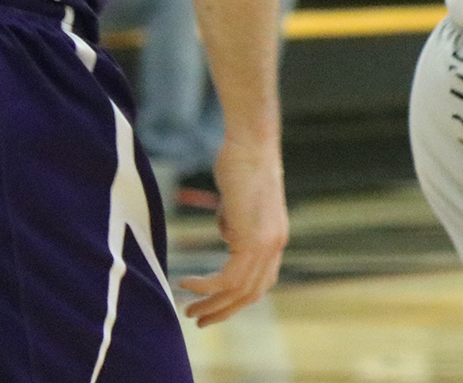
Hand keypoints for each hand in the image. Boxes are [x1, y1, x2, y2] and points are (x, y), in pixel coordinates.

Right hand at [176, 138, 287, 326]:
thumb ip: (234, 224)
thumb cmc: (240, 164)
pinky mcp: (252, 240)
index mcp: (275, 239)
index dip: (237, 299)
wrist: (249, 143)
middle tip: (198, 319)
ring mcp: (267, 244)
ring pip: (238, 290)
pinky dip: (205, 285)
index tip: (215, 306)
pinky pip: (227, 277)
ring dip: (211, 304)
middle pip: (251, 294)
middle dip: (223, 311)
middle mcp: (275, 246)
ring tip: (187, 309)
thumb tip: (227, 237)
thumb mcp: (237, 202)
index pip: (260, 282)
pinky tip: (186, 283)